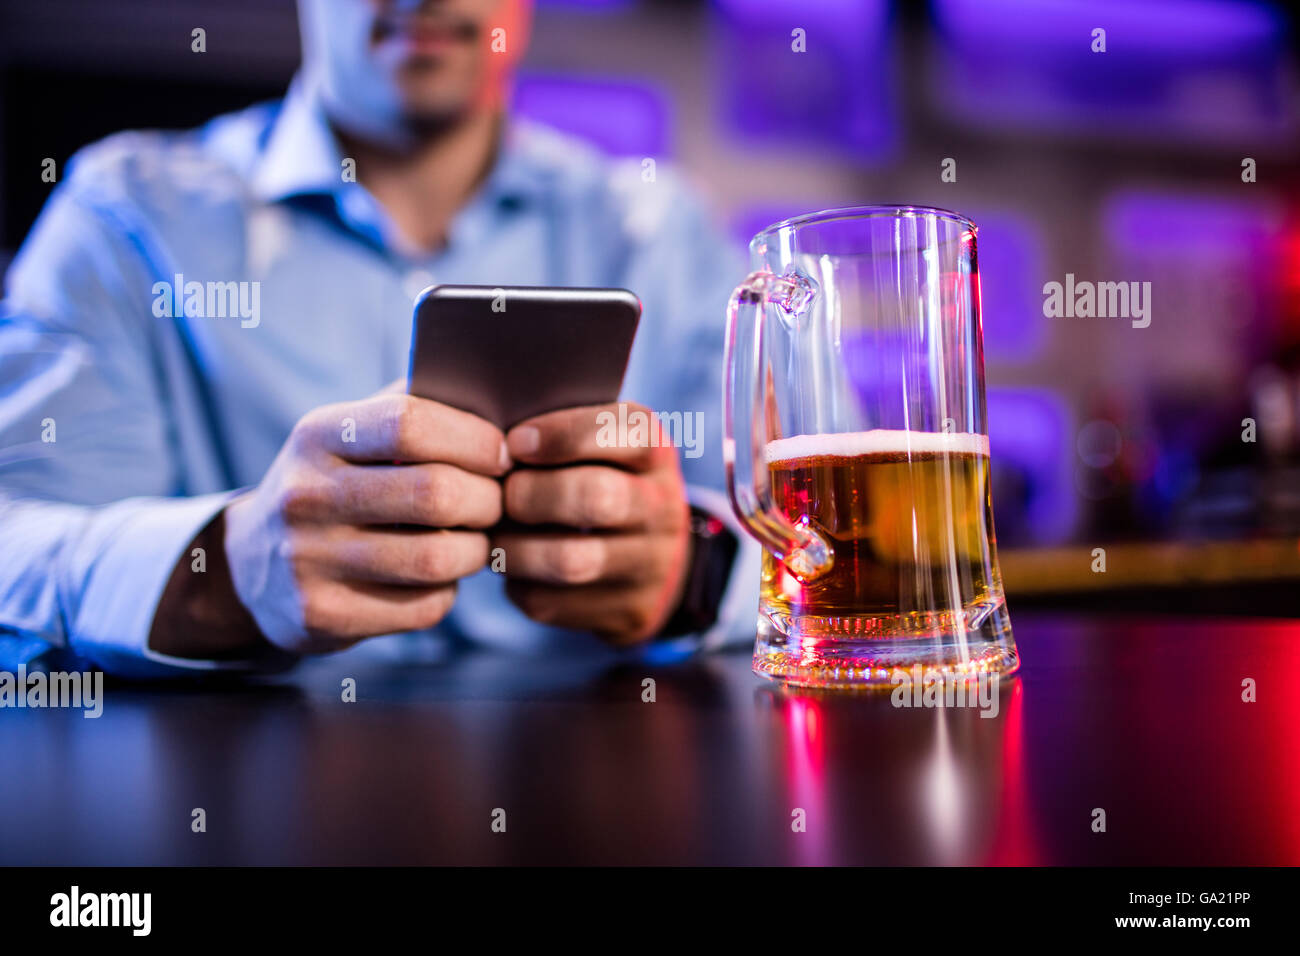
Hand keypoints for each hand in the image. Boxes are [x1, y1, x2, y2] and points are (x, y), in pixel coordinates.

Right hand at [219, 390, 508, 654]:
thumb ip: (412, 408)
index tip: (500, 455)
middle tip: (496, 503)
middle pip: (434, 494)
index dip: (473, 439)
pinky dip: (448, 591)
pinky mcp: (322, 614)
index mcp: (318, 436)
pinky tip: (438, 578)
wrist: (252, 563)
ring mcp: (307, 559)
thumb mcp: (350, 435)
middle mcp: (305, 495)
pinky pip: (423, 606)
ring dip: (476, 551)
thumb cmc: (334, 485)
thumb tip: (492, 398)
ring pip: (435, 558)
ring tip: (475, 541)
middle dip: (487, 500)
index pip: (410, 423)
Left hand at [495, 402, 690, 645]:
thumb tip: (491, 439)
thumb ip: (558, 432)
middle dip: (532, 494)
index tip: (515, 444)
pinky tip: (515, 568)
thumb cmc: (603, 480)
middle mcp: (662, 506)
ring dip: (515, 548)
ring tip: (495, 536)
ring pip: (571, 561)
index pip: (619, 431)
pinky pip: (554, 602)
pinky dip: (520, 584)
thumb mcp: (603, 445)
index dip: (561, 436)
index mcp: (654, 451)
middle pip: (597, 498)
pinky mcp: (627, 610)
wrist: (657, 556)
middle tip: (503, 495)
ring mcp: (651, 564)